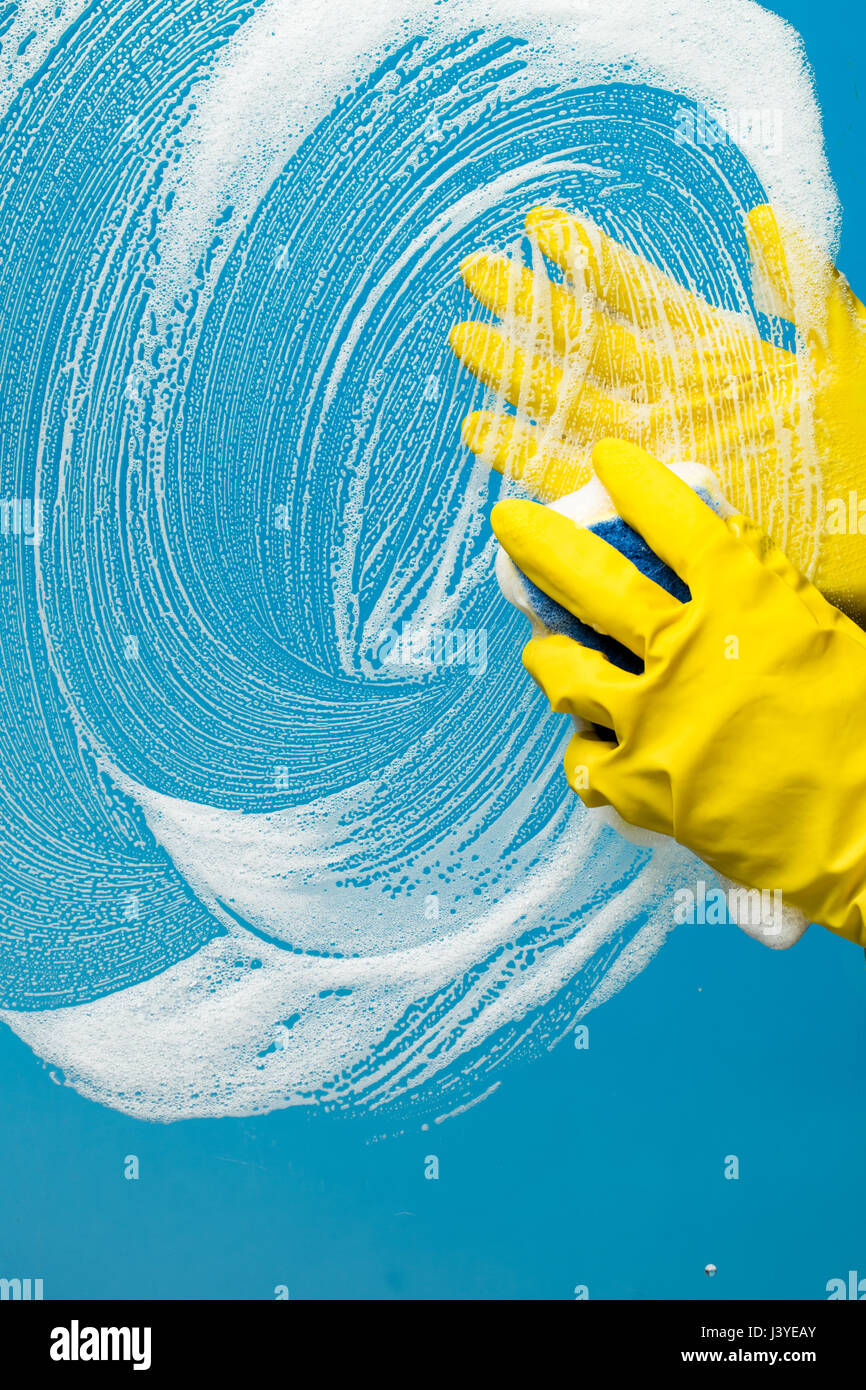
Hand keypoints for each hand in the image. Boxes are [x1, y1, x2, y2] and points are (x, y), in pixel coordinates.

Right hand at [450, 204, 865, 615]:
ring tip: (465, 342)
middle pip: (586, 344)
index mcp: (716, 350)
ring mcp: (654, 445)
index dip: (587, 260)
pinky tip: (483, 431)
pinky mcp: (642, 498)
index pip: (637, 294)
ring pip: (569, 403)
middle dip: (530, 308)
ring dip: (515, 375)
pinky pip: (570, 475)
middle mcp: (673, 395)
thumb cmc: (863, 429)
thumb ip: (798, 281)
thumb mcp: (838, 341)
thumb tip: (760, 216)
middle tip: (475, 272)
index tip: (539, 224)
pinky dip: (525, 456)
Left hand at [492, 438, 865, 946]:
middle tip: (510, 524)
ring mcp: (650, 718)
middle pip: (592, 580)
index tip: (608, 462)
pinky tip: (594, 742)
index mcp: (745, 601)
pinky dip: (587, 745)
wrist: (863, 834)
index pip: (677, 519)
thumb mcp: (825, 637)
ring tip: (543, 647)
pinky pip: (581, 755)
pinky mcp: (635, 784)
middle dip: (541, 544)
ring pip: (563, 671)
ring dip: (548, 654)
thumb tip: (718, 546)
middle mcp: (685, 651)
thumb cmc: (860, 734)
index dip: (636, 483)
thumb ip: (763, 590)